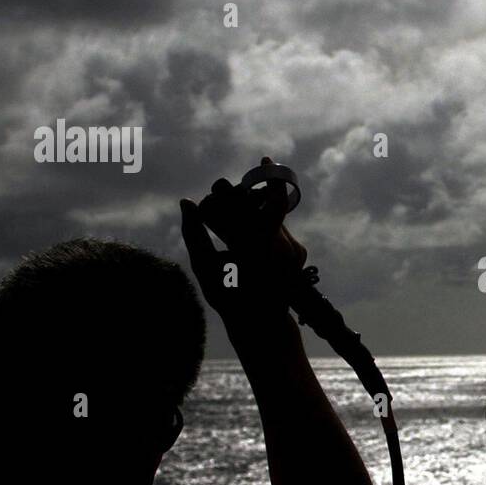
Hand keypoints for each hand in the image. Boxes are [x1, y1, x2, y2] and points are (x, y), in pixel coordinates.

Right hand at [180, 161, 307, 325]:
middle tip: (226, 191)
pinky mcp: (300, 253)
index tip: (265, 160)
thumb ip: (194, 234)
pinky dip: (263, 224)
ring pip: (276, 216)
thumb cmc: (229, 298)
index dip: (271, 179)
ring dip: (255, 210)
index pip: (273, 204)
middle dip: (248, 195)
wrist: (263, 323)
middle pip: (270, 206)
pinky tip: (246, 232)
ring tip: (232, 218)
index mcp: (261, 249)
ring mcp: (295, 251)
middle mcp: (284, 247)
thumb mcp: (205, 269)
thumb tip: (185, 203)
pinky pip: (281, 228)